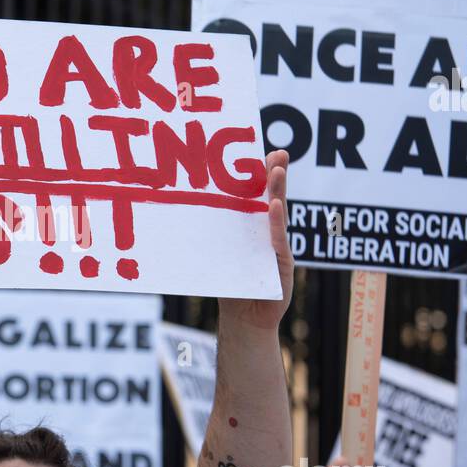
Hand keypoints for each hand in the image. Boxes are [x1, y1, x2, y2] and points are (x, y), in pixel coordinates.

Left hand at [218, 149, 292, 332]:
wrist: (246, 316)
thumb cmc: (232, 283)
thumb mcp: (220, 252)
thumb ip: (215, 233)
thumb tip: (184, 207)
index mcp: (255, 226)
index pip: (259, 194)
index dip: (262, 173)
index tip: (261, 150)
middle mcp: (269, 231)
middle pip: (273, 197)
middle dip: (275, 173)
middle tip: (277, 152)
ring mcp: (277, 244)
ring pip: (279, 212)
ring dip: (279, 190)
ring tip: (278, 169)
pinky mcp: (282, 261)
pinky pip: (278, 238)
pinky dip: (276, 221)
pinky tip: (274, 204)